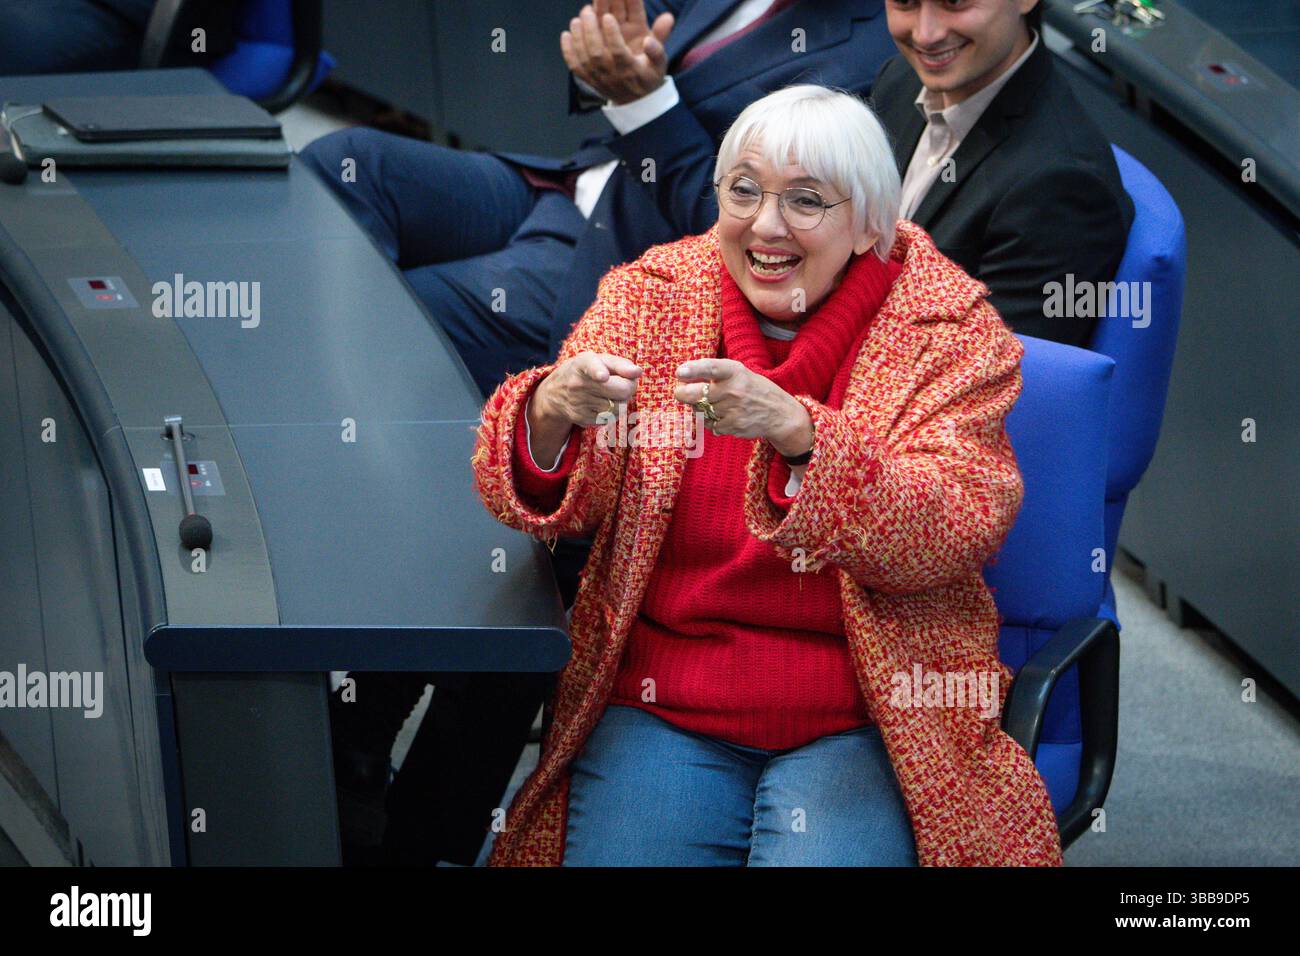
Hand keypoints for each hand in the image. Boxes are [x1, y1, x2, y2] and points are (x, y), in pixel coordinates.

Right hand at [533, 350, 641, 425]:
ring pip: (619, 407)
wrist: (555, 392)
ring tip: (612, 393)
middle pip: (621, 391)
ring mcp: (579, 404)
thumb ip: (620, 364)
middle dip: (630, 387)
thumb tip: (637, 372)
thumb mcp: (599, 359)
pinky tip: (603, 403)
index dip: (598, 371)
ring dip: (622, 401)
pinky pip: (610, 418)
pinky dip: (613, 411)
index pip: (591, 367)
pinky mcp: (582, 419)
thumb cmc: (586, 371)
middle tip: (625, 382)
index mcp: (583, 364)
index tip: (603, 376)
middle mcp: (578, 384)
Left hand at [561, 0, 674, 104]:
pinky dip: (567, 52)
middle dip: (590, 31)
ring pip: (584, 58)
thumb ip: (658, 46)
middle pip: (596, 53)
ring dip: (578, 37)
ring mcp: (598, 76)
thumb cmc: (648, 75)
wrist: (636, 101)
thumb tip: (659, 28)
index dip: (612, 35)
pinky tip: (565, 34)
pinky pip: (575, 66)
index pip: (618, 52)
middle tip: (587, 11)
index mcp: (630, 69)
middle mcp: (612, 74)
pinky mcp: (588, 78)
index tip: (608, 17)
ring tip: (577, 19)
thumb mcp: (659, 63)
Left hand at [673, 359, 813, 456]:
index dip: (694, 370)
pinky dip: (712, 421)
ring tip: (712, 403)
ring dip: (700, 408)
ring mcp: (733, 409)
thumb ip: (716, 374)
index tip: (680, 373)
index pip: (711, 368)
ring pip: (700, 411)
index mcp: (734, 371)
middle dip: (682, 393)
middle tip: (680, 392)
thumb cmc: (753, 389)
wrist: (779, 413)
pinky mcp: (733, 426)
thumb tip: (683, 378)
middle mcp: (733, 389)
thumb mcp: (740, 373)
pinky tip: (723, 416)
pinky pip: (710, 424)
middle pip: (695, 395)